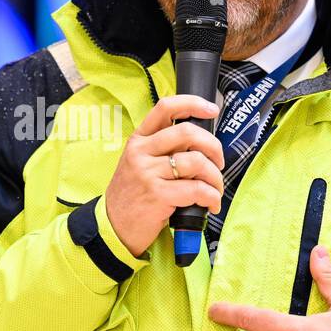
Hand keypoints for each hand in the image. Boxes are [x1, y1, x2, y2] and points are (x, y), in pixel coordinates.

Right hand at [103, 94, 225, 258]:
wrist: (112, 227)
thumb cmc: (132, 195)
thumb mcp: (138, 164)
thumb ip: (162, 149)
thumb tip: (200, 144)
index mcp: (139, 140)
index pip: (165, 108)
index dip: (193, 104)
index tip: (212, 110)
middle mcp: (141, 152)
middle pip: (188, 132)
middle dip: (213, 146)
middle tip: (218, 163)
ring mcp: (148, 173)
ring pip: (197, 162)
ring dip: (215, 177)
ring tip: (215, 188)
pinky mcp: (158, 196)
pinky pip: (197, 189)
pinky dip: (211, 197)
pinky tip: (211, 204)